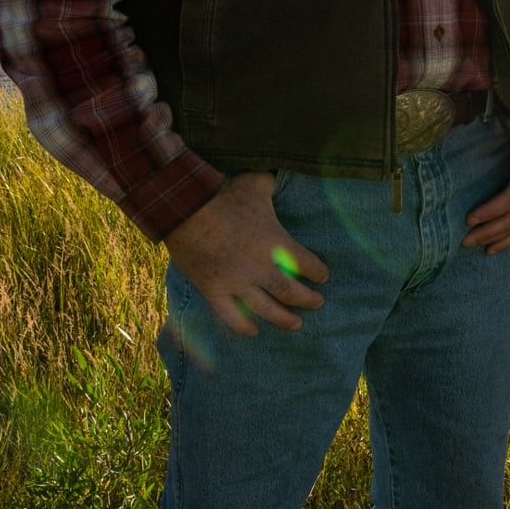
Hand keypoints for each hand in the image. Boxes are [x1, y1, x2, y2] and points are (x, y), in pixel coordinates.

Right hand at [163, 172, 329, 336]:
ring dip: (283, 319)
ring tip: (297, 325)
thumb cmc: (224, 195)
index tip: (323, 277)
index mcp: (276, 242)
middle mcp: (260, 267)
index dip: (318, 273)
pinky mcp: (214, 290)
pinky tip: (253, 331)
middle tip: (317, 303)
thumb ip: (273, 186)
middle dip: (307, 300)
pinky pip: (231, 316)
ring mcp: (236, 282)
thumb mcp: (257, 183)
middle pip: (290, 292)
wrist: (186, 208)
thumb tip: (279, 177)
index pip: (307, 264)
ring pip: (266, 309)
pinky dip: (243, 326)